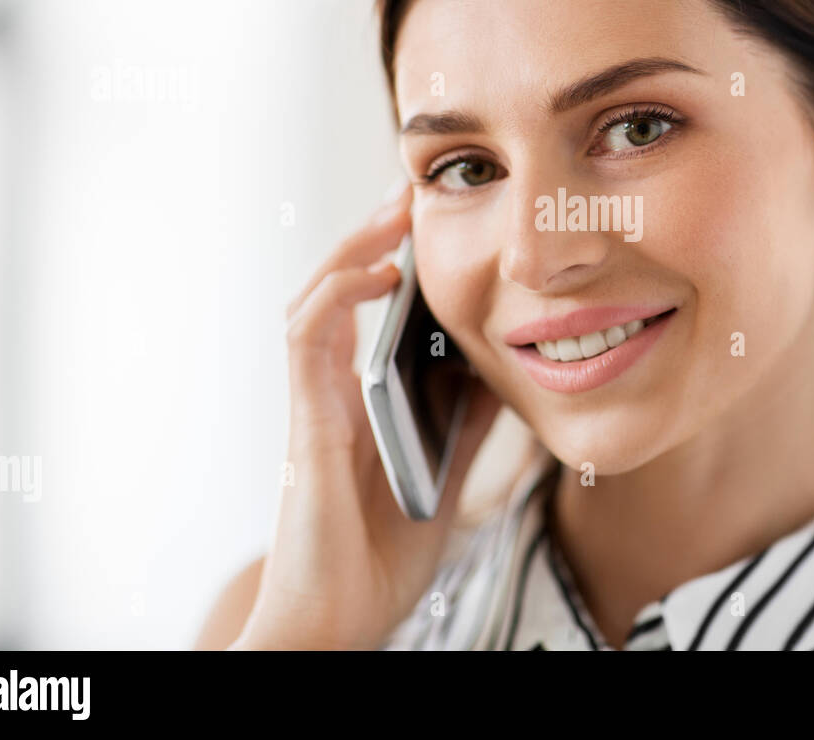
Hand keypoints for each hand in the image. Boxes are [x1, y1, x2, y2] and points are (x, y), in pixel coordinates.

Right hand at [233, 182, 500, 648]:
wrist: (344, 622)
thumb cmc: (383, 556)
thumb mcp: (447, 471)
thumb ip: (468, 420)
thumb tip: (507, 367)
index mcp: (361, 401)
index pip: (371, 311)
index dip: (394, 260)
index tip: (437, 220)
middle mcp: (332, 391)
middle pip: (341, 290)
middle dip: (374, 234)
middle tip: (415, 191)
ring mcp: (315, 401)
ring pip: (316, 297)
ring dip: (354, 246)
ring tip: (397, 211)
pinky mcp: (306, 420)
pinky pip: (308, 336)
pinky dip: (340, 293)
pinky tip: (383, 273)